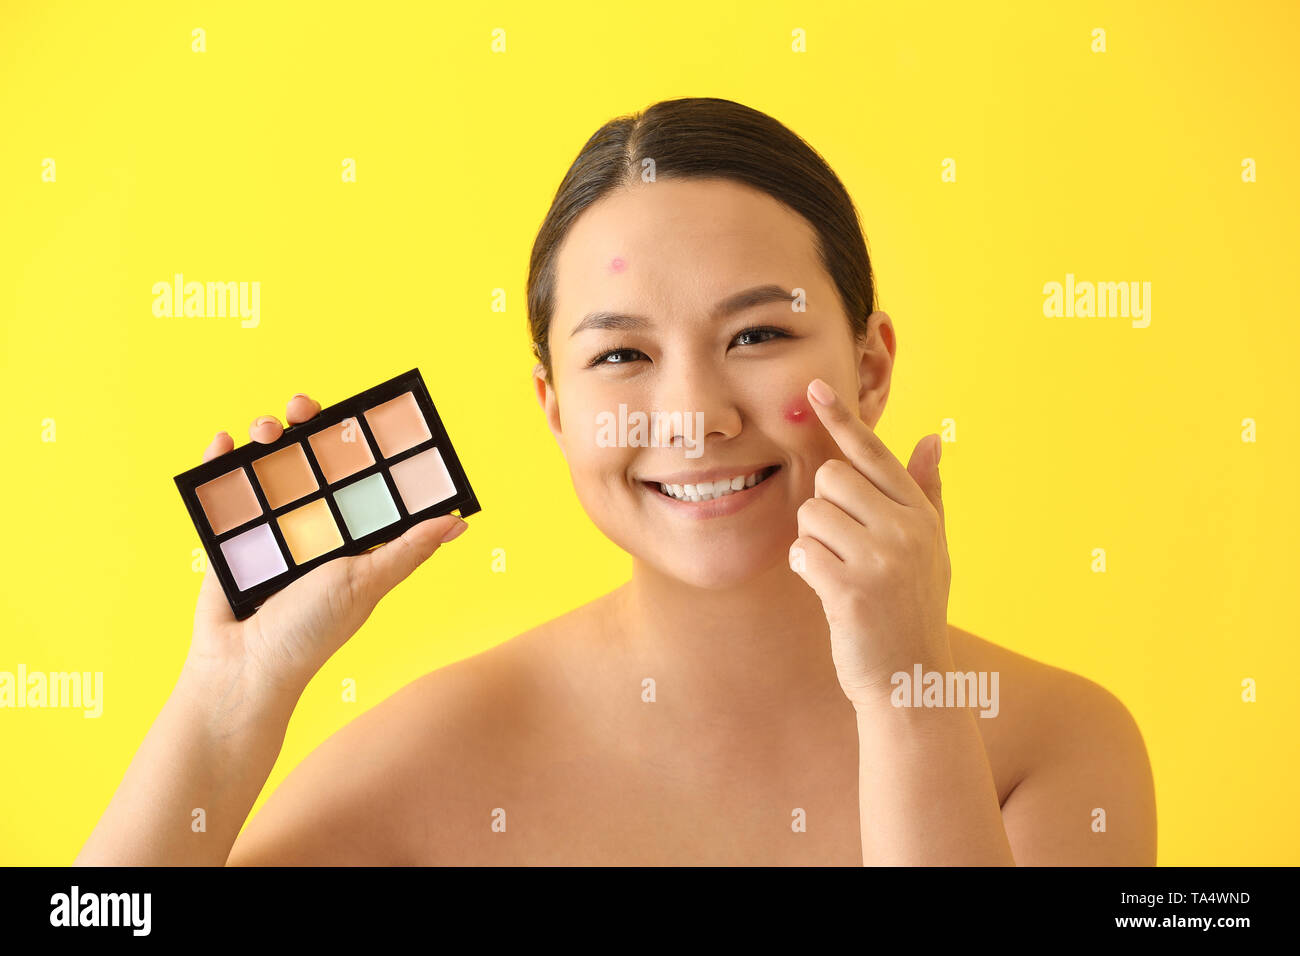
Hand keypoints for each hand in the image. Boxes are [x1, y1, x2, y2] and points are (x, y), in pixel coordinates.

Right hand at [184, 392, 469, 703]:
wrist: (243, 669)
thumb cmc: (312, 632)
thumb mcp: (366, 582)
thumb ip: (408, 549)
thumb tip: (459, 521)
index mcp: (349, 533)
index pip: (358, 474)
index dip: (358, 441)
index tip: (356, 413)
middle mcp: (312, 525)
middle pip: (311, 458)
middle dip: (308, 424)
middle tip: (303, 408)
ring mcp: (269, 527)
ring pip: (268, 466)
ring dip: (265, 435)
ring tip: (264, 430)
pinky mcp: (229, 536)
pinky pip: (222, 490)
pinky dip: (218, 462)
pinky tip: (223, 443)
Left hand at [789, 377, 951, 710]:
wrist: (913, 683)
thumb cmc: (913, 610)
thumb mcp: (933, 549)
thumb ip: (926, 492)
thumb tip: (933, 437)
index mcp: (921, 515)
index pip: (875, 455)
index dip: (842, 420)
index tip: (814, 388)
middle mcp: (907, 531)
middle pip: (830, 480)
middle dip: (824, 510)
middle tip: (846, 549)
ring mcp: (882, 560)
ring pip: (812, 515)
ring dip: (814, 543)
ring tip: (841, 574)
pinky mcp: (852, 591)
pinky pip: (804, 553)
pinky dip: (808, 569)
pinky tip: (830, 592)